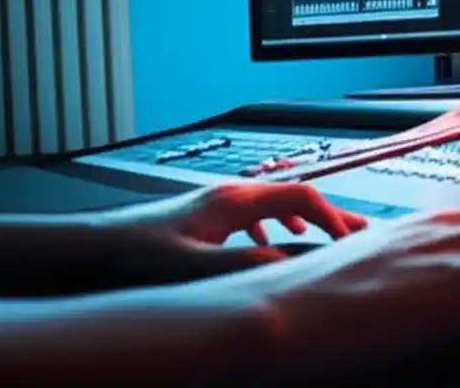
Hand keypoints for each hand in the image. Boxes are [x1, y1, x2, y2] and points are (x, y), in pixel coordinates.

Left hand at [92, 183, 367, 286]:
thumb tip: (288, 264)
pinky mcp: (210, 218)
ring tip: (332, 241)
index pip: (303, 195)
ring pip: (280, 207)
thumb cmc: (134, 255)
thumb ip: (240, 264)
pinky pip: (259, 217)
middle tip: (366, 234)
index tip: (352, 242)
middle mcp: (233, 195)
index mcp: (235, 200)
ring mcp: (221, 205)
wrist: (93, 249)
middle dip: (332, 217)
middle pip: (297, 197)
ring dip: (309, 223)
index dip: (333, 216)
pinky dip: (280, 228)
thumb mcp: (190, 264)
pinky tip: (274, 247)